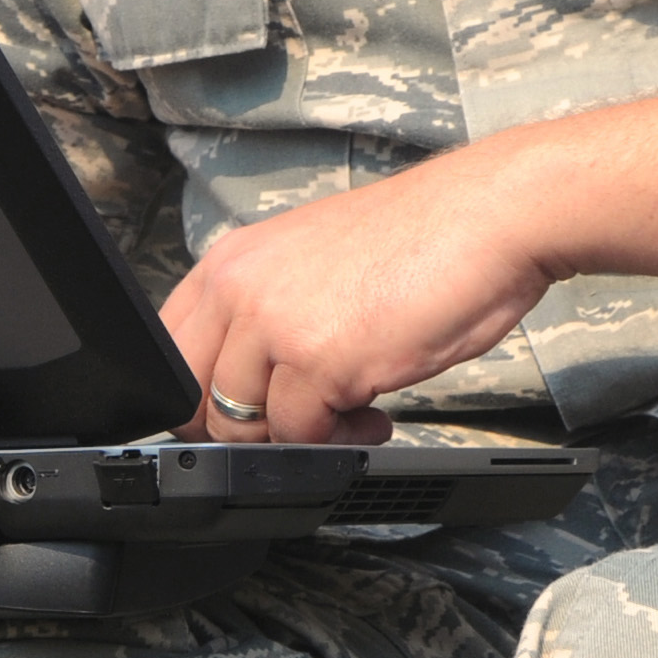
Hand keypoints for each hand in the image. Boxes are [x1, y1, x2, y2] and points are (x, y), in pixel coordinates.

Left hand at [158, 144, 566, 442]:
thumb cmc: (417, 238)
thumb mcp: (311, 263)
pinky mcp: (319, 363)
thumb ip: (267, 311)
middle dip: (239, 430)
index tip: (243, 413)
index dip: (201, 397)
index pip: (170, 351)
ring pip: (244, 425)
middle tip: (291, 428)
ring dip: (298, 437)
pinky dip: (340, 440)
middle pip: (193, 398)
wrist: (486, 218)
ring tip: (349, 416)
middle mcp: (240, 290)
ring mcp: (275, 326)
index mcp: (232, 261)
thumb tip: (249, 378)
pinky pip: (303, 435)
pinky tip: (375, 416)